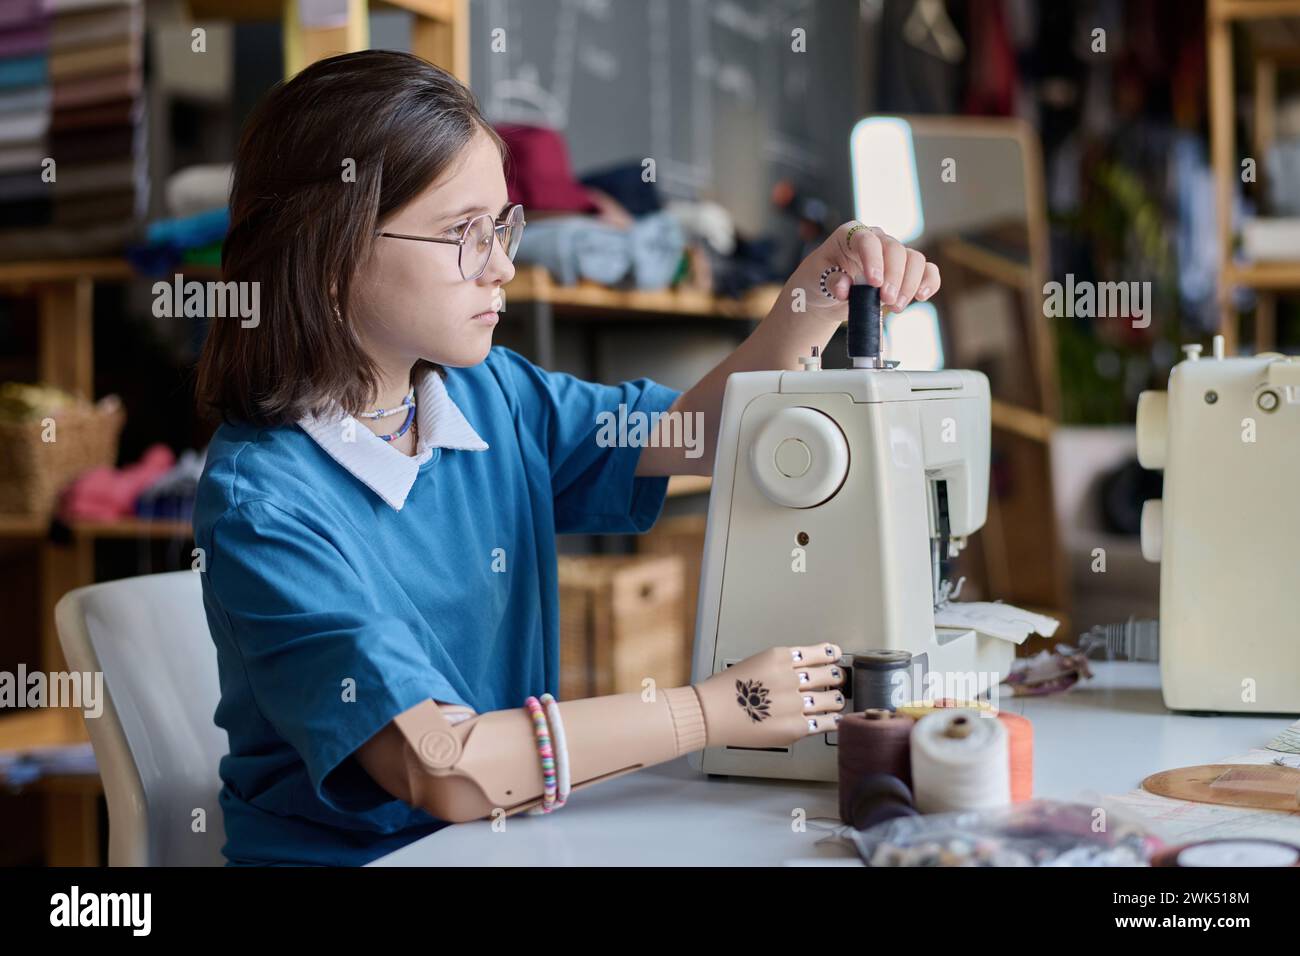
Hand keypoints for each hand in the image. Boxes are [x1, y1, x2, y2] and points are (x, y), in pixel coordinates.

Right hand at [694, 643, 845, 748]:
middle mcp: (791, 677)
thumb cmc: (725, 689)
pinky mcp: (795, 727)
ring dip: (835, 700)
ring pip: (832, 699)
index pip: (819, 652)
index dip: (832, 656)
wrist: (711, 712)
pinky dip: (833, 720)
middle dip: (835, 677)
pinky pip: (825, 723)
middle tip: (838, 679)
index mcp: (781, 657)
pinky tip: (836, 719)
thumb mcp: (756, 662)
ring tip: (835, 701)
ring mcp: (795, 703)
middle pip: (829, 674)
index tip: (836, 656)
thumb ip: (781, 666)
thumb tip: (803, 670)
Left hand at [786, 222, 940, 312]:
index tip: (874, 283)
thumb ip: (830, 281)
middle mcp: (876, 240)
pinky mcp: (904, 272)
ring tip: (896, 306)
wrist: (824, 297)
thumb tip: (844, 287)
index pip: (867, 240)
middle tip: (887, 300)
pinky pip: (926, 270)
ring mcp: (892, 255)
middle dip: (895, 277)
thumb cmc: (817, 281)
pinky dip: (929, 282)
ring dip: (910, 284)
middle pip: (896, 249)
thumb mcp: (814, 280)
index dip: (874, 260)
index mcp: (851, 235)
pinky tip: (922, 296)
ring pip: (914, 259)